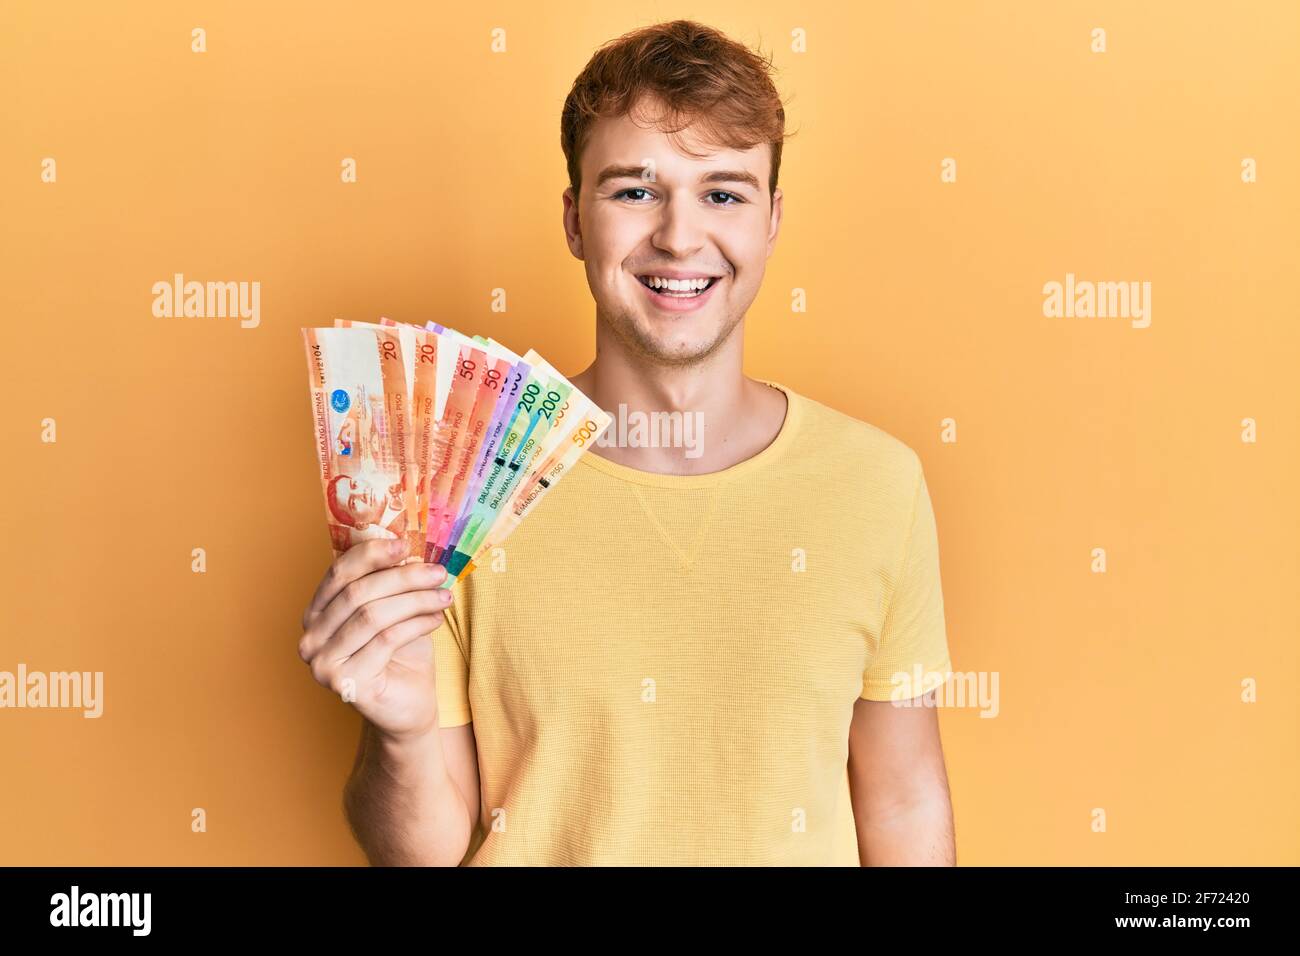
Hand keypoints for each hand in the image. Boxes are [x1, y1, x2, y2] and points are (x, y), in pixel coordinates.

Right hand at [299, 538, 452, 740]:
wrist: (409, 707)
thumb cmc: (401, 655)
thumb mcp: (395, 609)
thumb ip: (389, 581)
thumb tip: (406, 542)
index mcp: (316, 614)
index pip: (338, 574)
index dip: (372, 555)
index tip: (406, 545)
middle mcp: (311, 639)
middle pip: (357, 593)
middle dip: (403, 578)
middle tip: (438, 572)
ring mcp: (323, 664)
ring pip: (373, 615)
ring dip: (415, 600)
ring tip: (444, 595)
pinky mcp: (346, 684)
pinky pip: (386, 640)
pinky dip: (416, 624)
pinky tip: (437, 618)